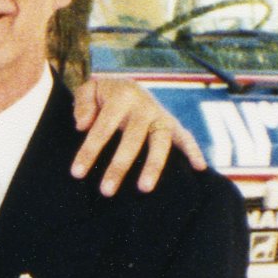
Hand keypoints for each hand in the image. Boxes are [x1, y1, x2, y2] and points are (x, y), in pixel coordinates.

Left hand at [70, 76, 203, 197]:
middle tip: (106, 191)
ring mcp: (161, 115)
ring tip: (144, 189)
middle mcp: (144, 106)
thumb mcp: (89, 91)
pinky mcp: (172, 124)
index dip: (89, 150)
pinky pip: (186, 137)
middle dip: (119, 165)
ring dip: (153, 165)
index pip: (103, 127)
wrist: (126, 86)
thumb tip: (82, 125)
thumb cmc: (103, 97)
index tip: (76, 173)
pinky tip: (200, 168)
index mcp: (122, 96)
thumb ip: (83, 104)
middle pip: (132, 138)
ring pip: (160, 141)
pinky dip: (194, 150)